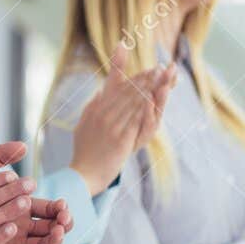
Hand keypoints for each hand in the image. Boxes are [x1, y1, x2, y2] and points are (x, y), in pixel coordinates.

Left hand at [0, 195, 72, 243]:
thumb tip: (22, 145)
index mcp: (20, 207)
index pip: (48, 209)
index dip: (59, 208)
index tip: (62, 204)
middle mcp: (20, 226)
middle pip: (50, 228)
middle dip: (62, 224)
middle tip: (63, 219)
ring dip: (54, 242)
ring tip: (57, 232)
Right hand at [70, 48, 176, 194]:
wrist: (83, 174)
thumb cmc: (84, 151)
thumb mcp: (83, 124)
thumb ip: (92, 107)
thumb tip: (99, 92)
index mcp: (95, 109)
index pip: (118, 89)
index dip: (135, 78)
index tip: (148, 70)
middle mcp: (103, 114)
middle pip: (128, 93)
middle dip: (145, 80)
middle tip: (159, 69)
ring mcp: (111, 126)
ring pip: (133, 104)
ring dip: (149, 90)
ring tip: (161, 80)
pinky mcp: (120, 139)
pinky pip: (136, 121)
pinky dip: (147, 109)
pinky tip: (156, 101)